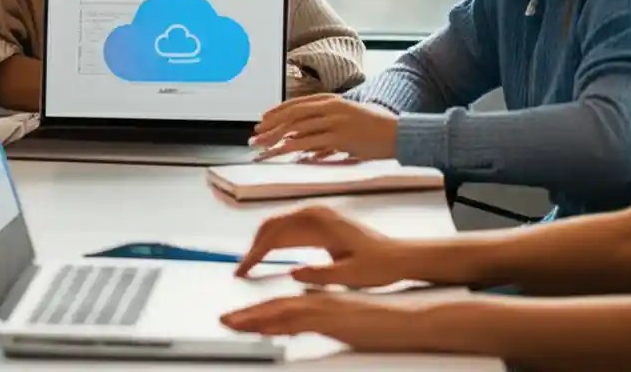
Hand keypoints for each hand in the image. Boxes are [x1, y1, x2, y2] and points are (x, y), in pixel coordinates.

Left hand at [221, 292, 420, 352]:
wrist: (406, 321)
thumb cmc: (379, 326)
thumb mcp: (343, 326)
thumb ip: (319, 324)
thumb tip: (298, 328)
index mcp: (320, 302)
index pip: (283, 306)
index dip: (258, 312)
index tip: (239, 318)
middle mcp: (319, 301)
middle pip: (276, 306)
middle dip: (248, 315)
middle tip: (225, 320)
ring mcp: (325, 309)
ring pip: (282, 311)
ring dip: (256, 318)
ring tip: (233, 324)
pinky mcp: (333, 319)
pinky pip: (300, 320)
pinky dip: (280, 323)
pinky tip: (266, 327)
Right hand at [235, 206, 406, 288]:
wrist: (399, 257)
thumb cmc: (379, 264)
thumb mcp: (350, 275)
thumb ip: (320, 274)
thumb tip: (293, 273)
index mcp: (320, 221)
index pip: (276, 233)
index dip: (255, 253)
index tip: (243, 270)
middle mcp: (315, 213)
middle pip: (271, 225)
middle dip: (253, 247)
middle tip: (241, 271)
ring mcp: (317, 215)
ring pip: (277, 225)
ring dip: (261, 244)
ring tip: (250, 266)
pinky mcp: (319, 222)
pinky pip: (287, 228)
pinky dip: (274, 242)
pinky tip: (268, 257)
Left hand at [250, 94, 397, 161]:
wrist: (399, 133)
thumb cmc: (376, 129)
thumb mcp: (348, 120)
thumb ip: (327, 129)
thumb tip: (308, 147)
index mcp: (332, 100)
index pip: (297, 104)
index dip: (277, 112)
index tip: (263, 121)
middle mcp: (331, 108)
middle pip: (292, 115)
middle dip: (271, 126)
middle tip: (255, 136)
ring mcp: (334, 121)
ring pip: (296, 128)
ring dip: (275, 138)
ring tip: (261, 147)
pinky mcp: (339, 136)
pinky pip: (309, 142)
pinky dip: (292, 147)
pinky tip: (280, 152)